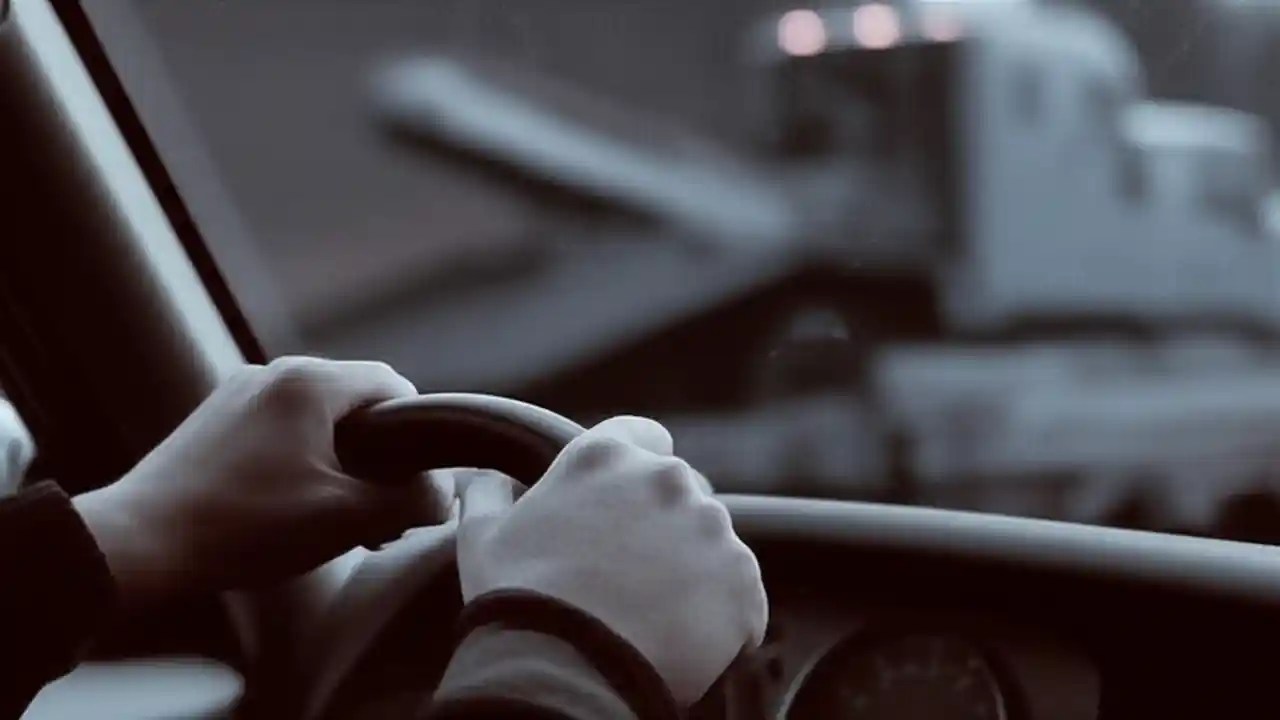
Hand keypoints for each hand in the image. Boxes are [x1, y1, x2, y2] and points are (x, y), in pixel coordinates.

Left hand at [73, 357, 449, 605]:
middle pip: (354, 402)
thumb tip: (443, 495)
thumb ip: (409, 501)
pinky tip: (291, 508)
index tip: (419, 480)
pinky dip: (300, 459)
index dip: (419, 432)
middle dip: (377, 455)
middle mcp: (274, 372)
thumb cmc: (246, 525)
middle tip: (380, 510)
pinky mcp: (213, 420)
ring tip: (337, 516)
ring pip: (315, 417)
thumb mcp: (345, 519)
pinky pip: (278, 427)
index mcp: (311, 382)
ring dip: (338, 461)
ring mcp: (238, 393)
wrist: (140, 544)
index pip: (393, 385)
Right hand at [456, 417, 767, 705]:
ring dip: (694, 572)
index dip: (637, 469)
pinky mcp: (742, 581)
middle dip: (665, 528)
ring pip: (713, 545)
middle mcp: (667, 480)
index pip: (645, 437)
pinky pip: (741, 597)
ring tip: (652, 617)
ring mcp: (712, 529)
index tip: (626, 505)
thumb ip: (487, 495)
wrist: (559, 670)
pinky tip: (680, 643)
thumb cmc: (516, 600)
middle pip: (683, 494)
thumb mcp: (483, 538)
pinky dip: (721, 619)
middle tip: (632, 576)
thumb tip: (483, 480)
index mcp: (607, 456)